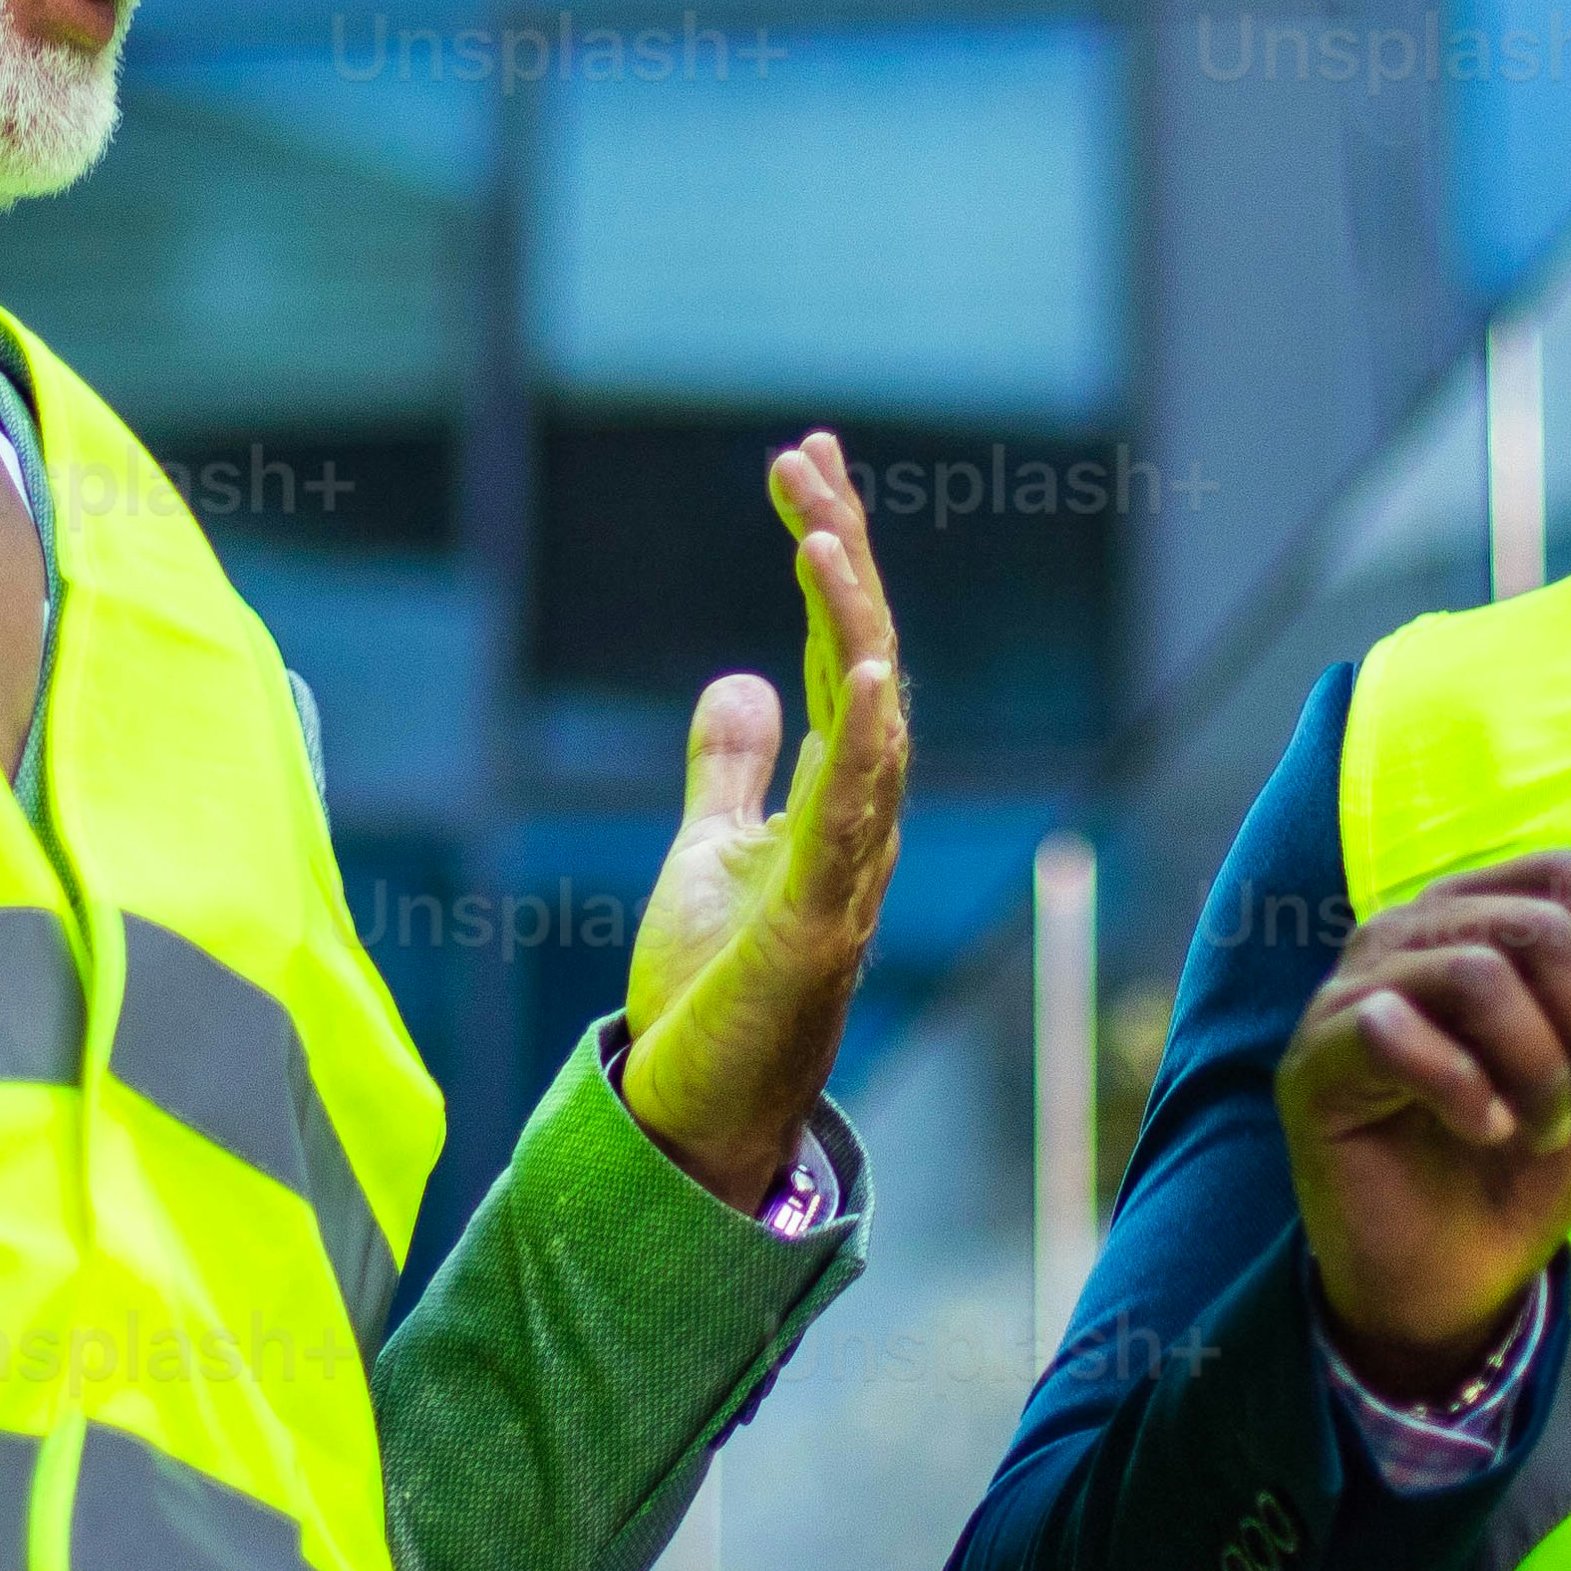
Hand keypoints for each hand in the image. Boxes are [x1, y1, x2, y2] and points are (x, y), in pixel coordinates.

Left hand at [613, 433, 912, 1210]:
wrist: (698, 1114)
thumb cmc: (713, 994)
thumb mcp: (705, 852)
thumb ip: (730, 769)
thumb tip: (741, 679)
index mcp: (834, 795)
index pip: (844, 646)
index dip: (829, 552)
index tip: (802, 461)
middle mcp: (859, 819)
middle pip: (866, 659)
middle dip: (840, 554)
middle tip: (806, 455)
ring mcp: (848, 871)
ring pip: (871, 723)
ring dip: (852, 624)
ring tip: (821, 535)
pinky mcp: (817, 926)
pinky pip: (852, 820)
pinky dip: (867, 743)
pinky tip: (869, 668)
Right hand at [1278, 765, 1570, 1391]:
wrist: (1463, 1272)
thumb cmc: (1527, 1143)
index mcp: (1473, 909)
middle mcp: (1404, 932)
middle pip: (1541, 924)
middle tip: (1567, 1107)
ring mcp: (1349, 993)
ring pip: (1481, 974)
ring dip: (1537, 1075)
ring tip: (1527, 1127)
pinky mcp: (1315, 1064)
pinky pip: (1399, 1032)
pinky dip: (1467, 1095)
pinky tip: (1478, 1133)